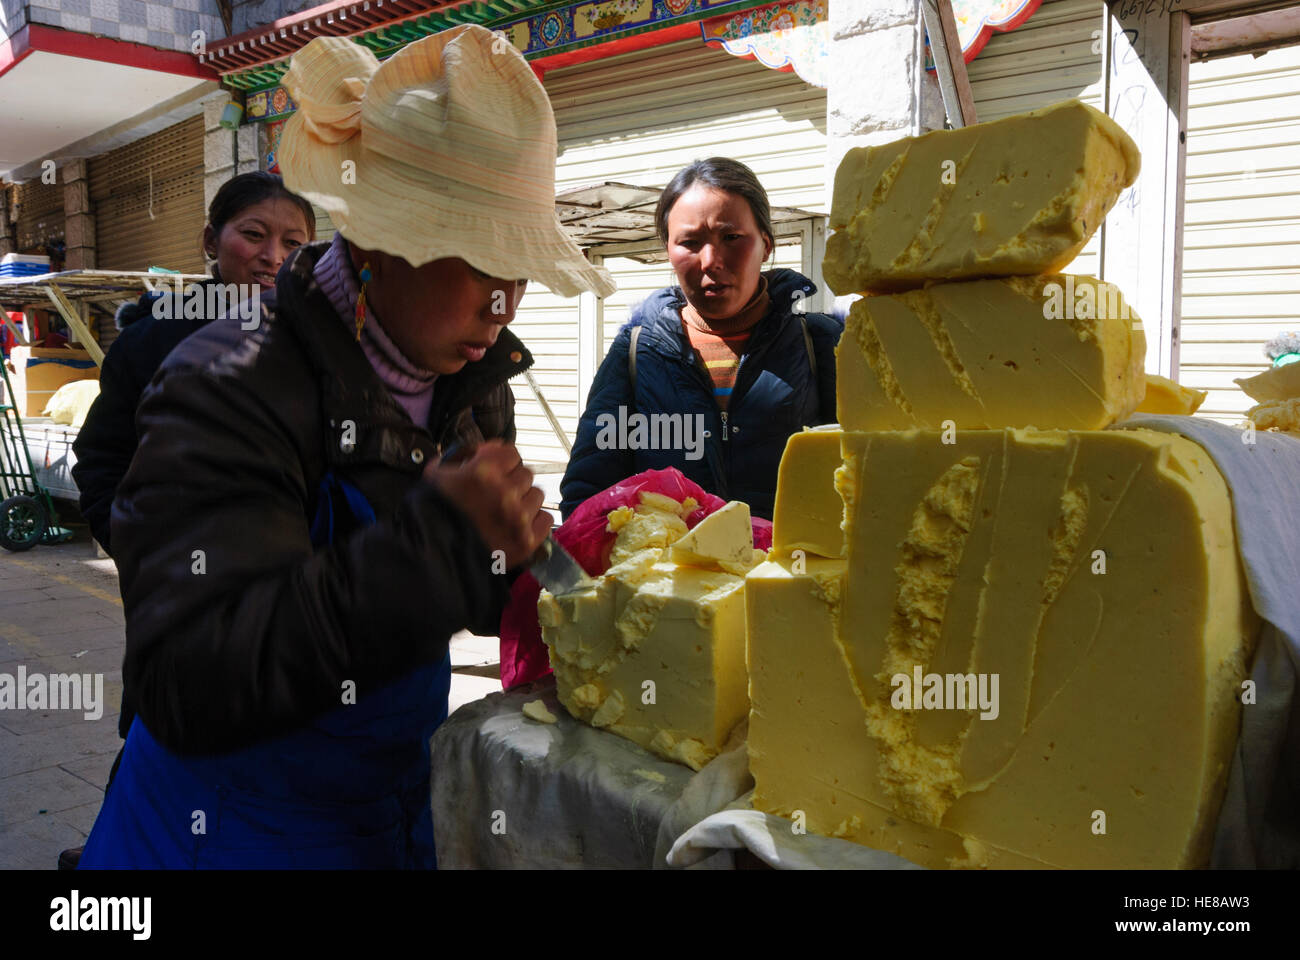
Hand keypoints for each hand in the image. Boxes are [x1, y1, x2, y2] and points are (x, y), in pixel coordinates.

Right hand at [422, 440, 551, 568]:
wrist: (434, 557)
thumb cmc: (432, 514)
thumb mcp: (437, 473)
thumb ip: (461, 455)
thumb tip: (484, 450)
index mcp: (484, 471)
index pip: (512, 453)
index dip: (503, 462)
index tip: (496, 471)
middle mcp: (505, 491)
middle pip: (526, 475)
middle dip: (512, 482)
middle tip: (498, 495)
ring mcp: (519, 517)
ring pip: (537, 496)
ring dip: (524, 501)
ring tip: (506, 513)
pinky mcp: (527, 541)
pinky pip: (545, 520)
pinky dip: (535, 522)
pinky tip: (518, 526)